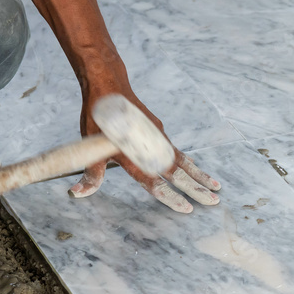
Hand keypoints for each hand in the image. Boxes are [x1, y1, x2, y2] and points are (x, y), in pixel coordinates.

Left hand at [70, 90, 220, 212]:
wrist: (109, 84)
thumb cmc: (98, 117)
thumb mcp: (90, 147)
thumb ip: (92, 174)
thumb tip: (77, 194)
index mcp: (134, 157)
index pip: (156, 183)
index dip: (171, 197)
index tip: (187, 208)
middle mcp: (150, 149)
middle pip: (178, 174)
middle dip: (197, 189)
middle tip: (214, 201)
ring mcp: (158, 139)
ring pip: (183, 162)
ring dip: (200, 175)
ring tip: (216, 186)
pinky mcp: (158, 132)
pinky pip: (178, 151)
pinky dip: (190, 162)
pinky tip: (196, 168)